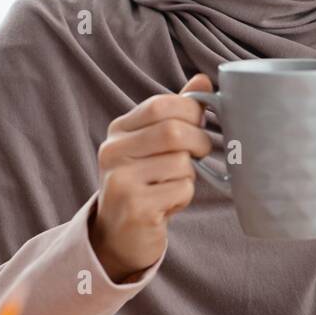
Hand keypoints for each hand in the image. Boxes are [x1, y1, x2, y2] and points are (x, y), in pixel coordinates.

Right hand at [89, 74, 213, 281]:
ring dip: (189, 176)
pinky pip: (181, 190)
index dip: (191, 111)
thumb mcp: (154, 144)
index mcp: (118, 131)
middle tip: (200, 154)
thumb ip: (177, 112)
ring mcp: (121, 181)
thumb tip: (203, 79)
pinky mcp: (135, 208)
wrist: (119, 235)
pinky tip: (168, 203)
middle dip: (199, 142)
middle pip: (173, 132)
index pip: (161, 104)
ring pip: (181, 163)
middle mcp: (112, 153)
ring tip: (173, 184)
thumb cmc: (145, 183)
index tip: (200, 123)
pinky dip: (185, 196)